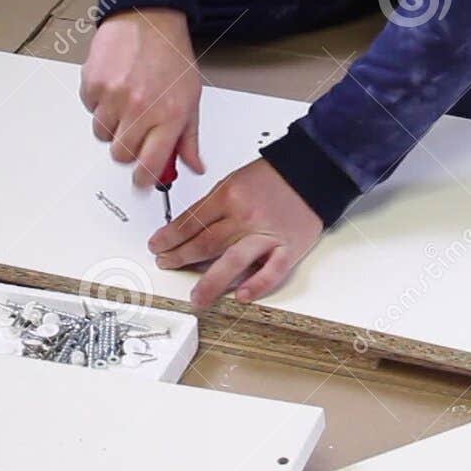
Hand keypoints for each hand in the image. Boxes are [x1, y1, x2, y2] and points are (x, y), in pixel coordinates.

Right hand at [80, 8, 204, 187]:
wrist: (149, 18)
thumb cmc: (172, 56)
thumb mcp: (191, 98)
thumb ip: (189, 137)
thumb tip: (194, 165)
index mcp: (169, 116)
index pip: (150, 166)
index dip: (144, 178)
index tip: (142, 179)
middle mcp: (141, 109)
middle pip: (120, 155)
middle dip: (127, 147)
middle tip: (136, 129)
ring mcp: (114, 96)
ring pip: (102, 134)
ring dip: (112, 125)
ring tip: (126, 102)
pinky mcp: (93, 83)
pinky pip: (90, 109)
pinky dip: (99, 103)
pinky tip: (114, 86)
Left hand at [150, 159, 323, 307]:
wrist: (312, 172)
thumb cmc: (273, 179)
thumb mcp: (233, 182)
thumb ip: (213, 206)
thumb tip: (187, 231)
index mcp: (229, 196)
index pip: (190, 222)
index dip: (169, 238)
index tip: (157, 247)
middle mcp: (246, 216)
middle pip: (205, 243)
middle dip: (180, 257)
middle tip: (166, 265)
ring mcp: (267, 234)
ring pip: (233, 260)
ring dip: (210, 282)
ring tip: (197, 297)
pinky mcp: (289, 248)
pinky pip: (272, 270)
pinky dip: (257, 284)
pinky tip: (241, 295)